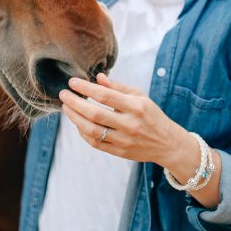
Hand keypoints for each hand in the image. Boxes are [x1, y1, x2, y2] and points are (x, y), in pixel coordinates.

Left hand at [59, 73, 188, 165]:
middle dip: (75, 103)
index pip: (105, 96)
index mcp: (135, 107)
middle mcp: (129, 124)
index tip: (72, 82)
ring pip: (92, 130)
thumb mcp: (140, 96)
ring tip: (66, 108)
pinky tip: (78, 123)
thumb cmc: (151, 115)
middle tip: (63, 95)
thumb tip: (97, 77)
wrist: (167, 143)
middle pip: (95, 114)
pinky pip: (96, 143)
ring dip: (75, 118)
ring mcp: (123, 140)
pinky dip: (83, 133)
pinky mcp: (120, 152)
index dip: (86, 88)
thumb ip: (118, 87)